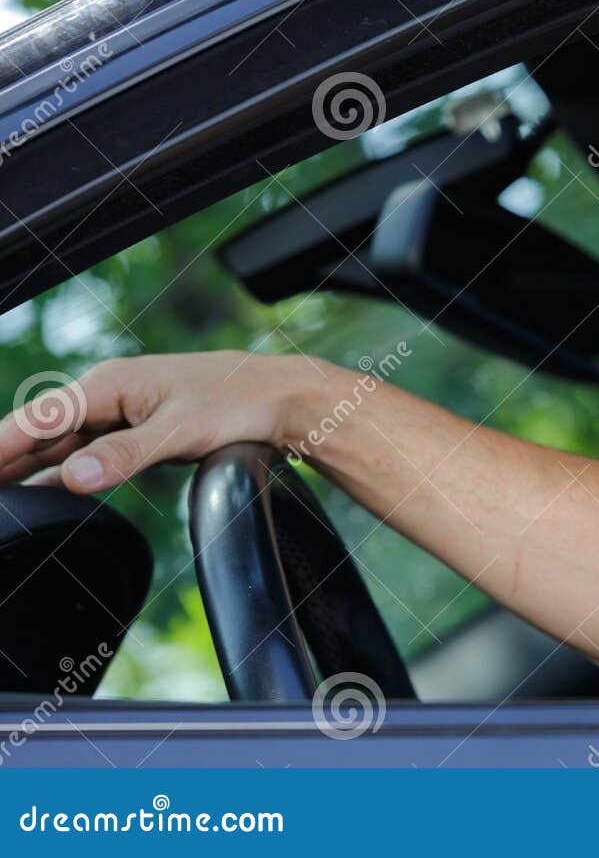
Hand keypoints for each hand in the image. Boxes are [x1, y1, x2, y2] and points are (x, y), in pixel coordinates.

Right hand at [0, 352, 323, 492]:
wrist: (280, 397)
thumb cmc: (237, 403)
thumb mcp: (181, 431)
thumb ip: (125, 454)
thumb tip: (74, 476)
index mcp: (109, 385)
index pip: (38, 418)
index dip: (0, 446)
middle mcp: (107, 394)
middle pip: (40, 432)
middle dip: (5, 460)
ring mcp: (120, 411)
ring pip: (61, 444)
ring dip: (28, 468)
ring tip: (2, 502)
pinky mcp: (135, 428)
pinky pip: (87, 452)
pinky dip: (63, 471)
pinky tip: (41, 491)